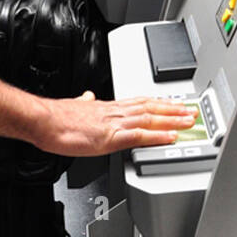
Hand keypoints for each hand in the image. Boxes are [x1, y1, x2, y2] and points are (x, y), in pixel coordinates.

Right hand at [32, 90, 196, 158]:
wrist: (44, 120)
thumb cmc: (56, 118)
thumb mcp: (75, 106)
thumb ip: (85, 104)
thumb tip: (88, 98)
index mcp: (108, 108)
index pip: (139, 102)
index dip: (159, 103)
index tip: (173, 104)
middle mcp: (115, 112)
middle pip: (150, 108)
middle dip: (173, 110)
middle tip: (192, 112)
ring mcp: (114, 124)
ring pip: (150, 119)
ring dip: (172, 120)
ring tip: (188, 121)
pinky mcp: (110, 138)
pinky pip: (139, 137)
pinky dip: (157, 136)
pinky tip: (170, 138)